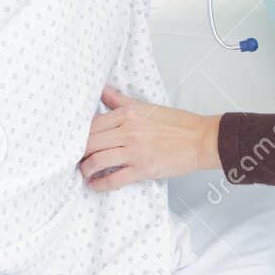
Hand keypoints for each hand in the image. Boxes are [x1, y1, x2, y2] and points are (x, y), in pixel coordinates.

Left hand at [79, 85, 220, 190]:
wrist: (201, 139)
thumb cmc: (177, 123)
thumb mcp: (146, 106)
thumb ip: (120, 100)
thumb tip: (103, 90)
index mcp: (127, 113)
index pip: (91, 124)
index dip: (78, 135)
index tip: (73, 141)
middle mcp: (128, 130)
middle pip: (89, 142)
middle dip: (77, 152)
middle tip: (74, 158)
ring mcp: (134, 151)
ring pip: (97, 160)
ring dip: (85, 169)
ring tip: (84, 172)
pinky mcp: (142, 169)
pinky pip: (113, 179)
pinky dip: (99, 184)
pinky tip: (94, 185)